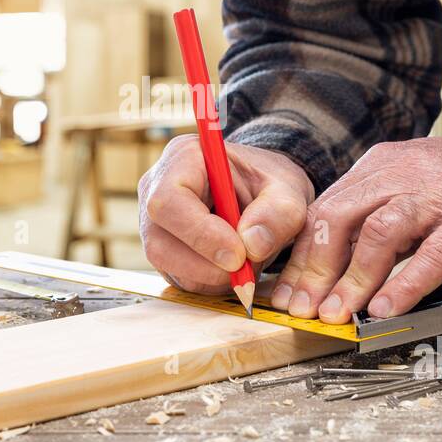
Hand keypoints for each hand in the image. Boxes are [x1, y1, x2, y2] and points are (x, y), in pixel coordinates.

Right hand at [139, 135, 314, 292]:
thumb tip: (251, 246)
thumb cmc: (268, 183)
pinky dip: (211, 282)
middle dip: (206, 265)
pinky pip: (179, 277)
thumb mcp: (287, 190)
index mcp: (183, 158)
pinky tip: (234, 266)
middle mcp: (157, 190)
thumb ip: (277, 214)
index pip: (169, 201)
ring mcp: (154, 224)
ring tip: (247, 262)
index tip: (239, 255)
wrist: (262, 193)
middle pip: (159, 241)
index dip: (200, 234)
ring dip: (212, 276)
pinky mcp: (164, 251)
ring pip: (167, 265)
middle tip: (247, 269)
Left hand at [274, 116, 441, 322]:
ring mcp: (439, 196)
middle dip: (316, 269)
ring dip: (354, 278)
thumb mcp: (413, 185)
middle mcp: (402, 176)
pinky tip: (389, 307)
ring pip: (381, 233)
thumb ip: (375, 216)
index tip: (287, 295)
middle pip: (340, 218)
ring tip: (340, 313)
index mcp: (380, 167)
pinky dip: (407, 282)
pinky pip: (435, 252)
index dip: (300, 257)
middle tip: (305, 310)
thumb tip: (334, 265)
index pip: (323, 211)